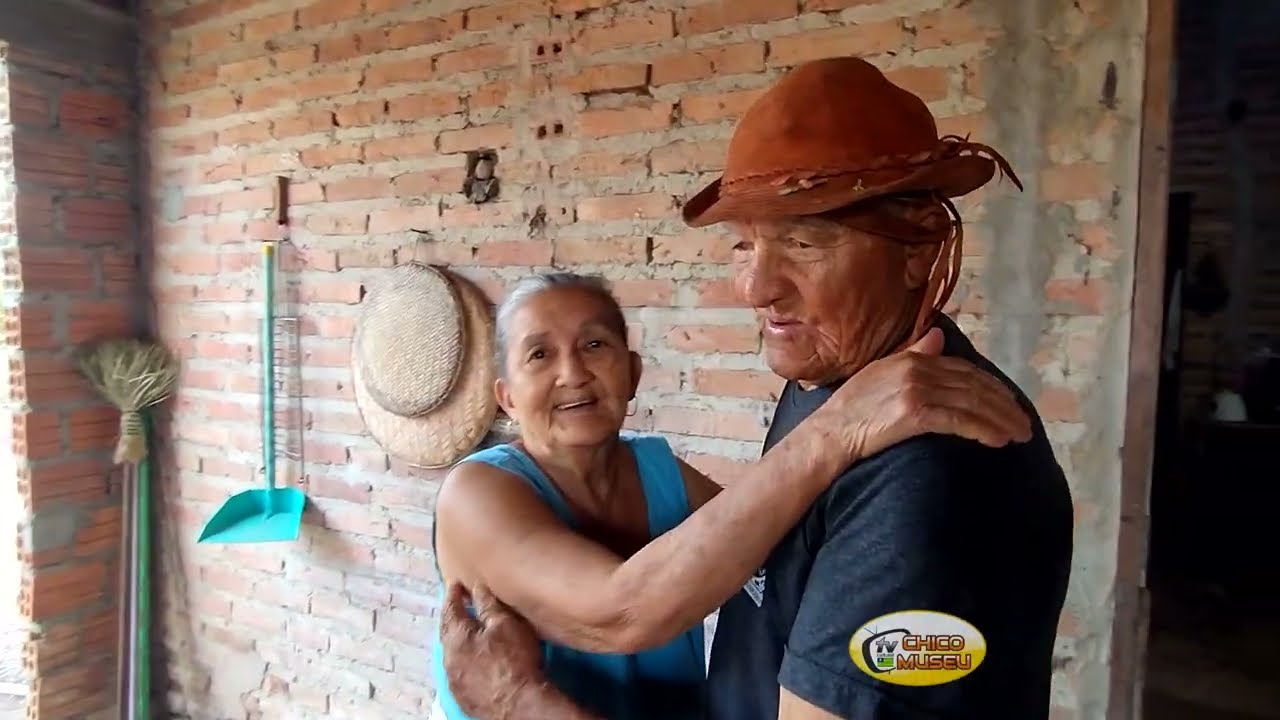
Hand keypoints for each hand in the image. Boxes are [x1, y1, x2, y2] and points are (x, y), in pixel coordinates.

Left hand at [439, 582, 544, 719]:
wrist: (519, 705)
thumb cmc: (514, 661)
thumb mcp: (505, 624)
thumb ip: (488, 604)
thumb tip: (477, 588)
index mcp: (456, 636)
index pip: (450, 608)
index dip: (454, 594)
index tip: (456, 584)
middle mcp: (448, 658)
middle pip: (447, 631)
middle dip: (453, 617)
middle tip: (459, 605)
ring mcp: (454, 679)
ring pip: (451, 652)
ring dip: (458, 641)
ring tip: (469, 633)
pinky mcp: (463, 696)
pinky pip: (459, 671)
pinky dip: (464, 661)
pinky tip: (474, 661)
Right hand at [817, 327, 1033, 460]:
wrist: (830, 432)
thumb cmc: (851, 408)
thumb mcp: (882, 371)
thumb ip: (913, 353)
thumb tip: (937, 336)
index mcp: (912, 358)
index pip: (964, 370)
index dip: (992, 386)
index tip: (1010, 402)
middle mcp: (918, 369)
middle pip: (974, 385)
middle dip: (1004, 405)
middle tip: (1024, 423)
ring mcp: (917, 390)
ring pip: (973, 403)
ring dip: (1001, 420)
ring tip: (1019, 436)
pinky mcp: (915, 413)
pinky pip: (960, 421)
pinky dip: (983, 430)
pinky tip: (998, 441)